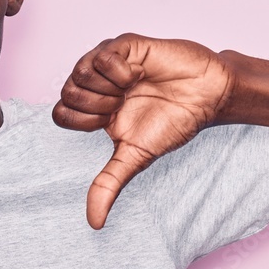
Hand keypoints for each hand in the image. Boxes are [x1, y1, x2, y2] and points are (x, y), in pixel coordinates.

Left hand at [52, 33, 233, 229]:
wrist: (208, 97)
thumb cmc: (172, 122)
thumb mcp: (134, 157)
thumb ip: (108, 185)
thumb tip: (94, 223)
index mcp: (92, 108)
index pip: (60, 113)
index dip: (83, 121)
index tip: (110, 122)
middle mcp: (96, 83)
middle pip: (66, 93)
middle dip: (97, 106)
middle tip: (122, 104)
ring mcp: (108, 62)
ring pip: (79, 72)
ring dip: (108, 89)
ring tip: (131, 89)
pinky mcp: (125, 45)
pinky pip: (103, 56)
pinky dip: (120, 72)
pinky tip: (137, 76)